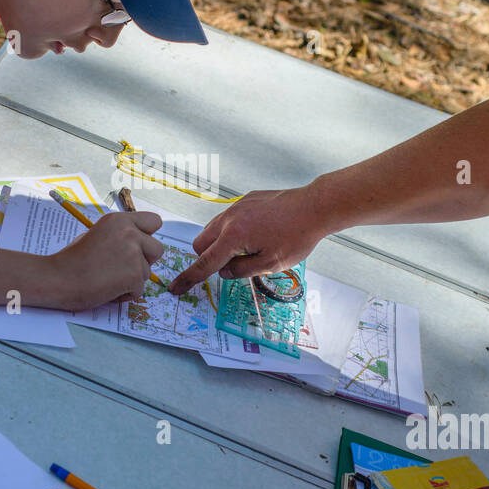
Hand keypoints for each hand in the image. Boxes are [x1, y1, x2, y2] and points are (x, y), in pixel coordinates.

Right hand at [49, 211, 165, 309]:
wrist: (57, 278)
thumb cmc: (72, 260)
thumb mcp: (96, 235)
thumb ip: (119, 236)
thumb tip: (138, 243)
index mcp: (119, 220)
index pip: (154, 221)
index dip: (147, 236)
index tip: (136, 247)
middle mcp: (129, 232)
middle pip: (157, 249)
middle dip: (145, 261)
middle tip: (122, 268)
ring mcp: (133, 253)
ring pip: (148, 272)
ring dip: (132, 280)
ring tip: (108, 280)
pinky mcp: (134, 274)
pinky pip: (140, 289)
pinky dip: (126, 294)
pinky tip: (107, 290)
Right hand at [169, 186, 325, 293]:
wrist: (314, 207)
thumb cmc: (296, 237)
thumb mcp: (270, 264)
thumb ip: (242, 270)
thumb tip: (223, 272)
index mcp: (233, 237)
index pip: (204, 263)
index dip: (188, 278)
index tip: (174, 288)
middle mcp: (229, 219)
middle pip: (200, 243)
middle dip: (207, 258)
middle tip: (231, 266)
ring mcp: (236, 207)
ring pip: (212, 229)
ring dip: (219, 244)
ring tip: (248, 249)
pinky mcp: (246, 200)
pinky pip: (228, 219)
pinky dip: (232, 231)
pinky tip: (257, 233)